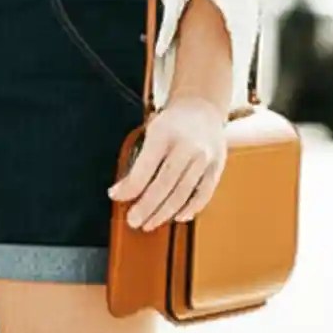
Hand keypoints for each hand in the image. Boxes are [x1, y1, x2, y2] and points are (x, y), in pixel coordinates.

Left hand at [108, 96, 228, 230]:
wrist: (202, 108)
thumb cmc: (171, 124)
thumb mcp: (150, 134)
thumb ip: (139, 162)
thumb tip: (121, 192)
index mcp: (164, 134)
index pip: (146, 166)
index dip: (131, 186)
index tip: (116, 196)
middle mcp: (187, 146)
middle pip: (165, 184)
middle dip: (147, 206)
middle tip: (133, 221)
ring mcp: (205, 157)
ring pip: (184, 192)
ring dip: (164, 212)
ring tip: (149, 224)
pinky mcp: (217, 166)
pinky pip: (204, 193)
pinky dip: (191, 208)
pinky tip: (178, 217)